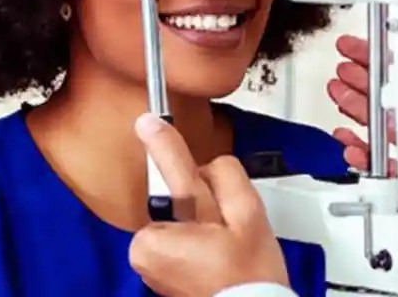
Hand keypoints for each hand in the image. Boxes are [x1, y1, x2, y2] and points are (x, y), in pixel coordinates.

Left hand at [128, 114, 288, 296]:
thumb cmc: (248, 275)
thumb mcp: (249, 216)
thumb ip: (227, 177)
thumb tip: (209, 164)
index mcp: (167, 231)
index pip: (170, 175)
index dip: (164, 145)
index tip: (147, 121)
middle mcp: (148, 246)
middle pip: (176, 198)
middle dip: (199, 204)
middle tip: (224, 228)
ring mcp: (147, 260)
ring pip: (175, 216)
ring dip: (195, 223)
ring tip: (220, 246)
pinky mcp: (153, 268)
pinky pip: (171, 236)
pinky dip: (189, 239)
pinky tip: (210, 254)